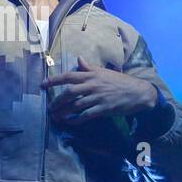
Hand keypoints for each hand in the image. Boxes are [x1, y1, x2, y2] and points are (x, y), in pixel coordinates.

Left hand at [43, 58, 158, 124]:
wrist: (138, 91)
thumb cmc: (119, 81)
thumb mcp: (104, 72)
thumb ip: (89, 68)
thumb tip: (78, 59)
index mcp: (91, 75)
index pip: (69, 76)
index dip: (54, 80)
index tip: (43, 84)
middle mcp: (93, 85)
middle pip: (69, 92)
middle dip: (57, 100)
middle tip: (49, 107)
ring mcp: (98, 97)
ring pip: (76, 105)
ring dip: (64, 111)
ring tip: (56, 117)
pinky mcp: (104, 108)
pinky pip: (86, 115)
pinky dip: (77, 119)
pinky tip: (70, 122)